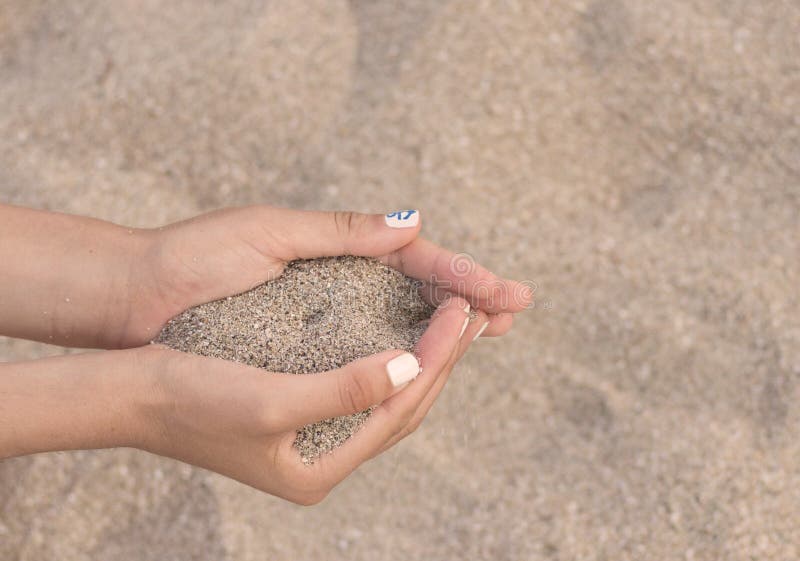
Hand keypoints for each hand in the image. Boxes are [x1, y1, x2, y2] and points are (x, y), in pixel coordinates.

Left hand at [126, 206, 531, 346]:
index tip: (507, 292)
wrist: (137, 299)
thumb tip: (415, 223)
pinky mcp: (303, 349)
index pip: (415, 262)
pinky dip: (399, 354)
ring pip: (398, 323)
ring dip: (444, 328)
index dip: (463, 276)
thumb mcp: (270, 233)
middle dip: (468, 300)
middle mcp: (337, 284)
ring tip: (489, 330)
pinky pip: (364, 352)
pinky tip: (426, 360)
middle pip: (417, 292)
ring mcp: (323, 318)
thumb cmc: (195, 259)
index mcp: (337, 249)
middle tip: (516, 309)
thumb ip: (342, 232)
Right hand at [142, 294, 484, 503]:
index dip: (437, 359)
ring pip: (386, 394)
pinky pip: (362, 383)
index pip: (400, 407)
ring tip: (451, 318)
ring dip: (422, 356)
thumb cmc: (191, 398)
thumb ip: (344, 390)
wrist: (132, 391)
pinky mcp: (300, 408)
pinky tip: (403, 329)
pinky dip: (389, 355)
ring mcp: (313, 436)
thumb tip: (410, 367)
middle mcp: (323, 459)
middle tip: (474, 311)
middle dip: (441, 359)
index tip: (462, 311)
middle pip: (402, 406)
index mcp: (321, 470)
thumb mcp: (271, 401)